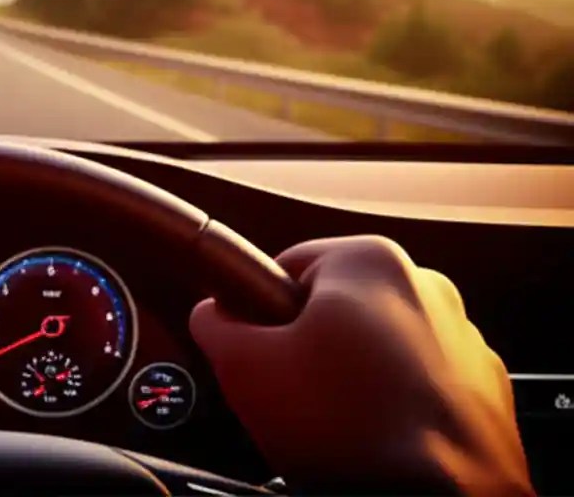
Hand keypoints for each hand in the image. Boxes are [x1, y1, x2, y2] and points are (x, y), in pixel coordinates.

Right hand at [190, 236, 531, 494]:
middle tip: (293, 396)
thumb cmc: (347, 428)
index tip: (259, 355)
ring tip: (336, 424)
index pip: (282, 267)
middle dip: (308, 349)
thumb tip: (214, 315)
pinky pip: (418, 386)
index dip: (257, 316)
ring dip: (353, 378)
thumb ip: (214, 322)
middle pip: (333, 308)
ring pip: (377, 348)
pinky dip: (395, 406)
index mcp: (368, 260)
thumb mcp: (242, 366)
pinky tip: (375, 438)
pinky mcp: (483, 389)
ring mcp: (463, 338)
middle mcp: (426, 285)